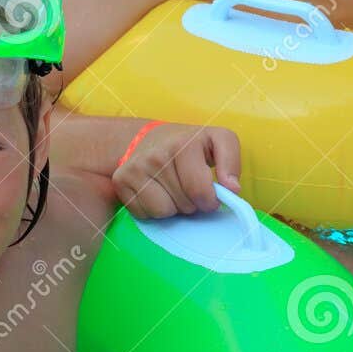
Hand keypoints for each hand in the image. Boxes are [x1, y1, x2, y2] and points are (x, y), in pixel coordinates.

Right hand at [113, 123, 240, 218]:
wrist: (151, 137)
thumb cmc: (191, 144)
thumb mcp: (219, 141)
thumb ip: (232, 162)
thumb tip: (232, 189)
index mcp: (184, 144)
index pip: (199, 191)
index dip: (209, 200)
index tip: (210, 195)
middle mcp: (156, 154)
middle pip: (182, 204)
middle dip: (191, 203)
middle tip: (189, 189)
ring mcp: (135, 167)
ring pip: (162, 212)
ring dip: (172, 208)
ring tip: (173, 191)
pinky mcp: (120, 180)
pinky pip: (143, 213)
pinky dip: (153, 210)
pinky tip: (157, 193)